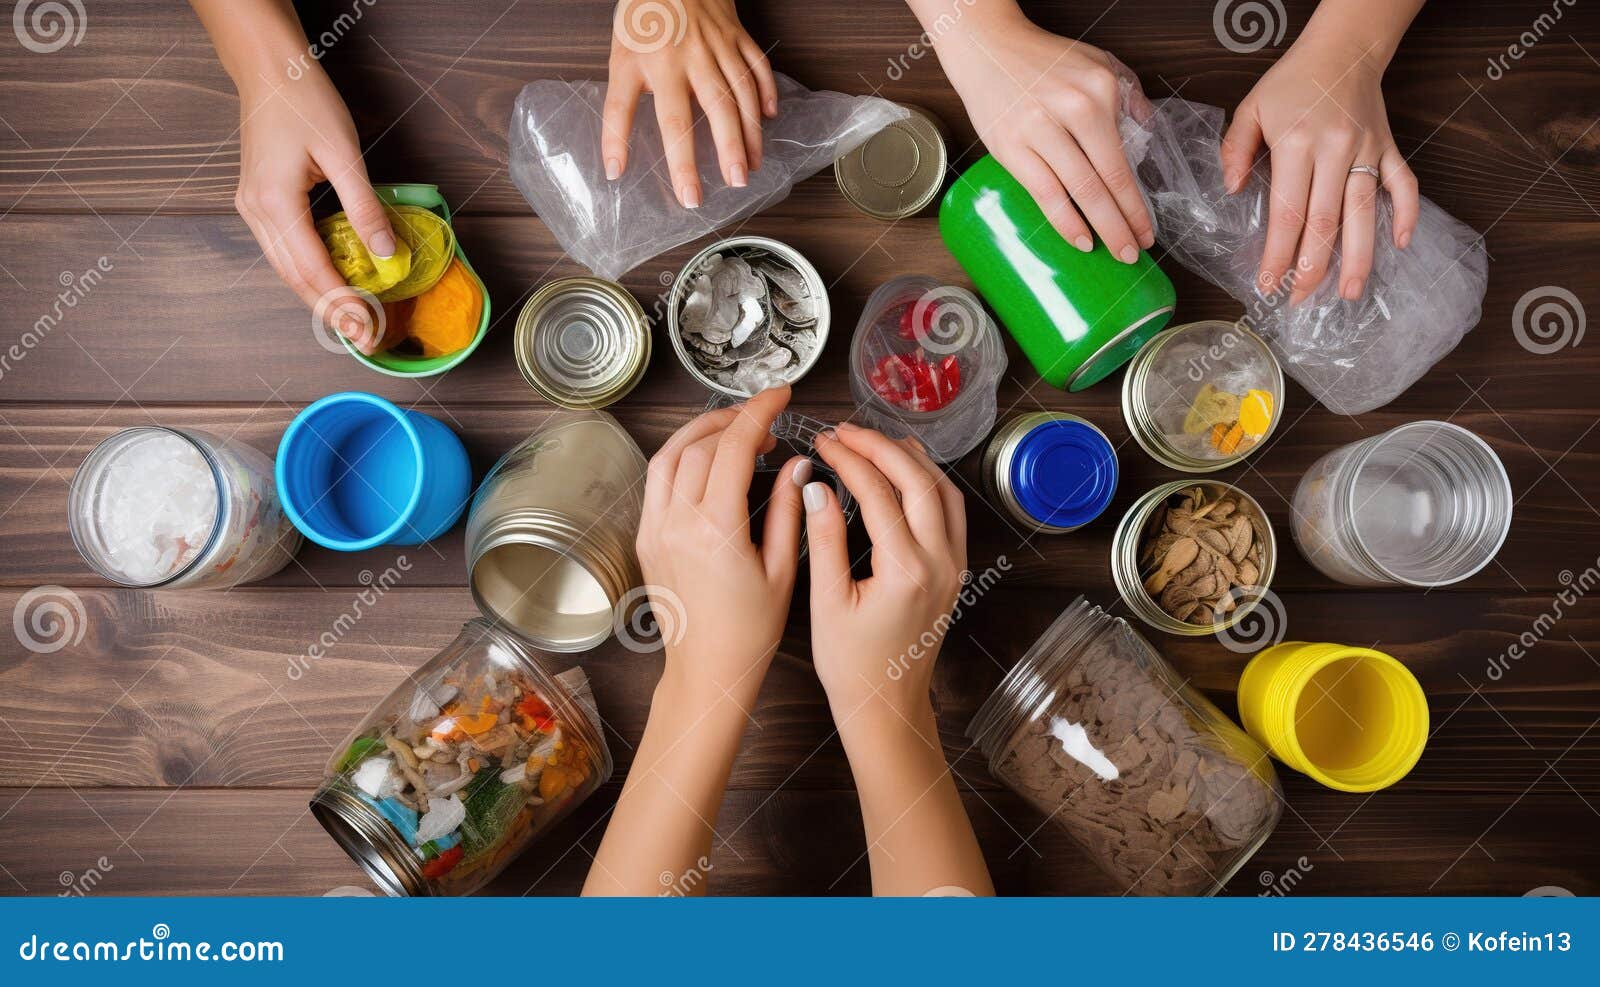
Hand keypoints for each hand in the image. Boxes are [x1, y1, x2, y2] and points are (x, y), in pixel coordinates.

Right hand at [234, 65, 395, 352]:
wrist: (269, 70)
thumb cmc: (305, 102)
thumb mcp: (343, 154)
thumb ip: (364, 207)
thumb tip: (387, 255)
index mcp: (275, 202)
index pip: (313, 270)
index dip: (342, 304)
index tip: (367, 330)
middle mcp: (256, 211)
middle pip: (295, 278)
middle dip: (330, 311)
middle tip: (363, 338)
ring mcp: (252, 207)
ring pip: (286, 268)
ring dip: (318, 297)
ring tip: (351, 321)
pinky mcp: (258, 201)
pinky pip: (284, 250)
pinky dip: (308, 273)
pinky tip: (332, 285)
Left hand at [604, 0, 777, 207]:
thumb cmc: (642, 22)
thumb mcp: (620, 62)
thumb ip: (619, 112)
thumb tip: (616, 167)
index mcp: (656, 65)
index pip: (660, 120)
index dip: (662, 157)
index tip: (668, 190)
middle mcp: (690, 57)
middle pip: (714, 109)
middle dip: (727, 150)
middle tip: (734, 184)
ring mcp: (718, 45)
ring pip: (742, 93)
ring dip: (750, 133)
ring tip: (750, 168)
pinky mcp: (737, 36)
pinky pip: (758, 68)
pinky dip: (767, 92)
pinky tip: (769, 119)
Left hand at [636, 387, 804, 705]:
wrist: (706, 671)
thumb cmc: (749, 631)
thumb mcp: (785, 570)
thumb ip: (792, 510)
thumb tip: (799, 464)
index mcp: (717, 528)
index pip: (735, 445)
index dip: (759, 411)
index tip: (780, 394)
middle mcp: (678, 522)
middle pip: (700, 443)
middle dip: (733, 419)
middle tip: (764, 421)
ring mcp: (655, 529)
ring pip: (668, 455)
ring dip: (700, 433)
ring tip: (733, 432)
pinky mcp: (646, 539)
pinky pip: (655, 481)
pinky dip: (679, 458)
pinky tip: (705, 461)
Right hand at [804, 423, 966, 721]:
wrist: (888, 707)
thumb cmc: (852, 666)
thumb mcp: (826, 602)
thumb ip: (824, 539)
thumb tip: (814, 485)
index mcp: (906, 570)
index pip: (878, 492)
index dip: (848, 459)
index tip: (822, 441)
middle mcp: (940, 562)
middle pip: (918, 480)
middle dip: (880, 447)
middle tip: (845, 431)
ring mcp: (954, 566)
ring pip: (944, 491)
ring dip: (910, 459)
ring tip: (874, 440)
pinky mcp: (955, 571)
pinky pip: (950, 511)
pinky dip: (929, 482)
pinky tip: (905, 471)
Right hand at [932, 7, 1153, 261]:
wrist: (989, 48)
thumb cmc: (1045, 60)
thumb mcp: (1099, 64)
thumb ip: (1129, 97)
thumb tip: (1148, 135)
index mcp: (1098, 92)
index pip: (1122, 162)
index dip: (1137, 204)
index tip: (1148, 231)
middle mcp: (1072, 110)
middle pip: (1103, 182)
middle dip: (1123, 225)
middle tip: (1134, 252)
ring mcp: (1038, 130)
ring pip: (1076, 191)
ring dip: (1099, 228)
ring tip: (1113, 252)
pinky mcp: (1009, 146)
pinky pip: (1042, 192)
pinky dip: (1062, 220)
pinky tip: (1078, 238)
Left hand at [1222, 35, 1419, 303]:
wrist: (1343, 48)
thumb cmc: (1292, 81)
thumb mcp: (1251, 107)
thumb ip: (1236, 149)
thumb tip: (1232, 190)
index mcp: (1298, 144)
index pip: (1287, 212)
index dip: (1278, 253)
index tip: (1268, 283)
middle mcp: (1335, 151)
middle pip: (1326, 221)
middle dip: (1313, 266)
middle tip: (1301, 300)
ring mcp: (1368, 150)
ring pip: (1365, 212)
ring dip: (1359, 256)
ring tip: (1349, 292)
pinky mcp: (1389, 147)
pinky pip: (1404, 184)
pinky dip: (1407, 213)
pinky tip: (1402, 244)